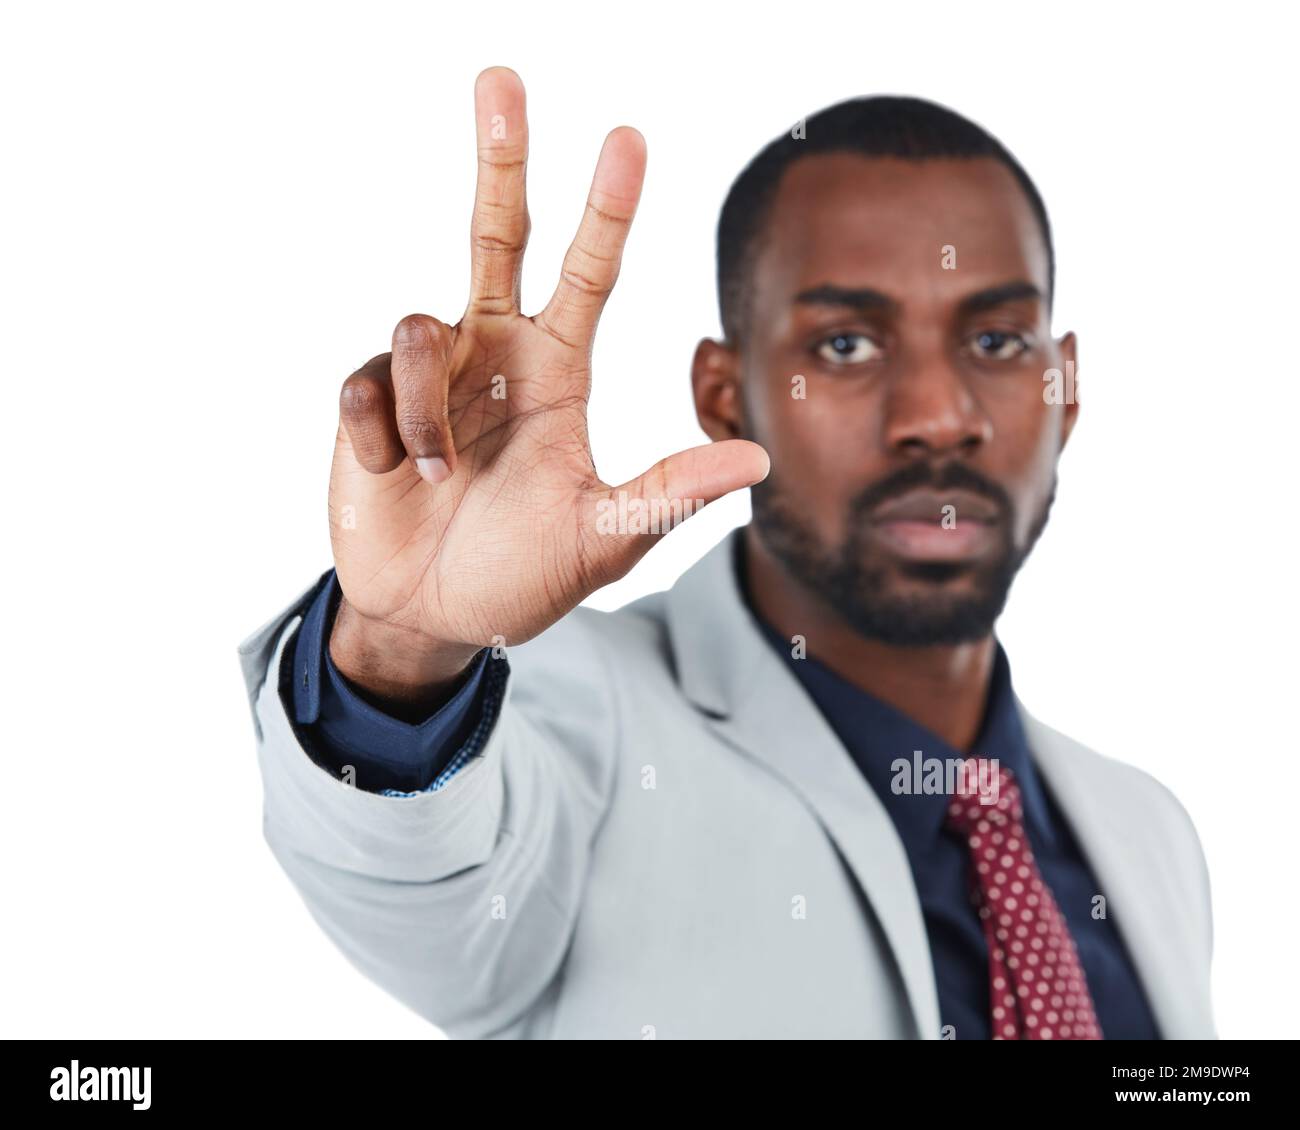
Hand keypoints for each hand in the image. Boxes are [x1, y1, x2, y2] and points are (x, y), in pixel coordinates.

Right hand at [327, 68, 768, 700]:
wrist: (430, 617)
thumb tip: (757, 459)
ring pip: (421, 327)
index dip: (607, 211)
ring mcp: (427, 377)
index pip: (588, 276)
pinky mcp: (365, 403)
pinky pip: (366, 382)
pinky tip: (395, 476)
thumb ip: (669, 495)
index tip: (628, 139)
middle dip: (501, 159)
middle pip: (495, 234)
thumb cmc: (520, 575)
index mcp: (555, 376)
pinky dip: (385, 434)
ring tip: (439, 479)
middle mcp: (493, 357)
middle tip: (503, 78)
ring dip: (430, 410)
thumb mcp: (604, 539)